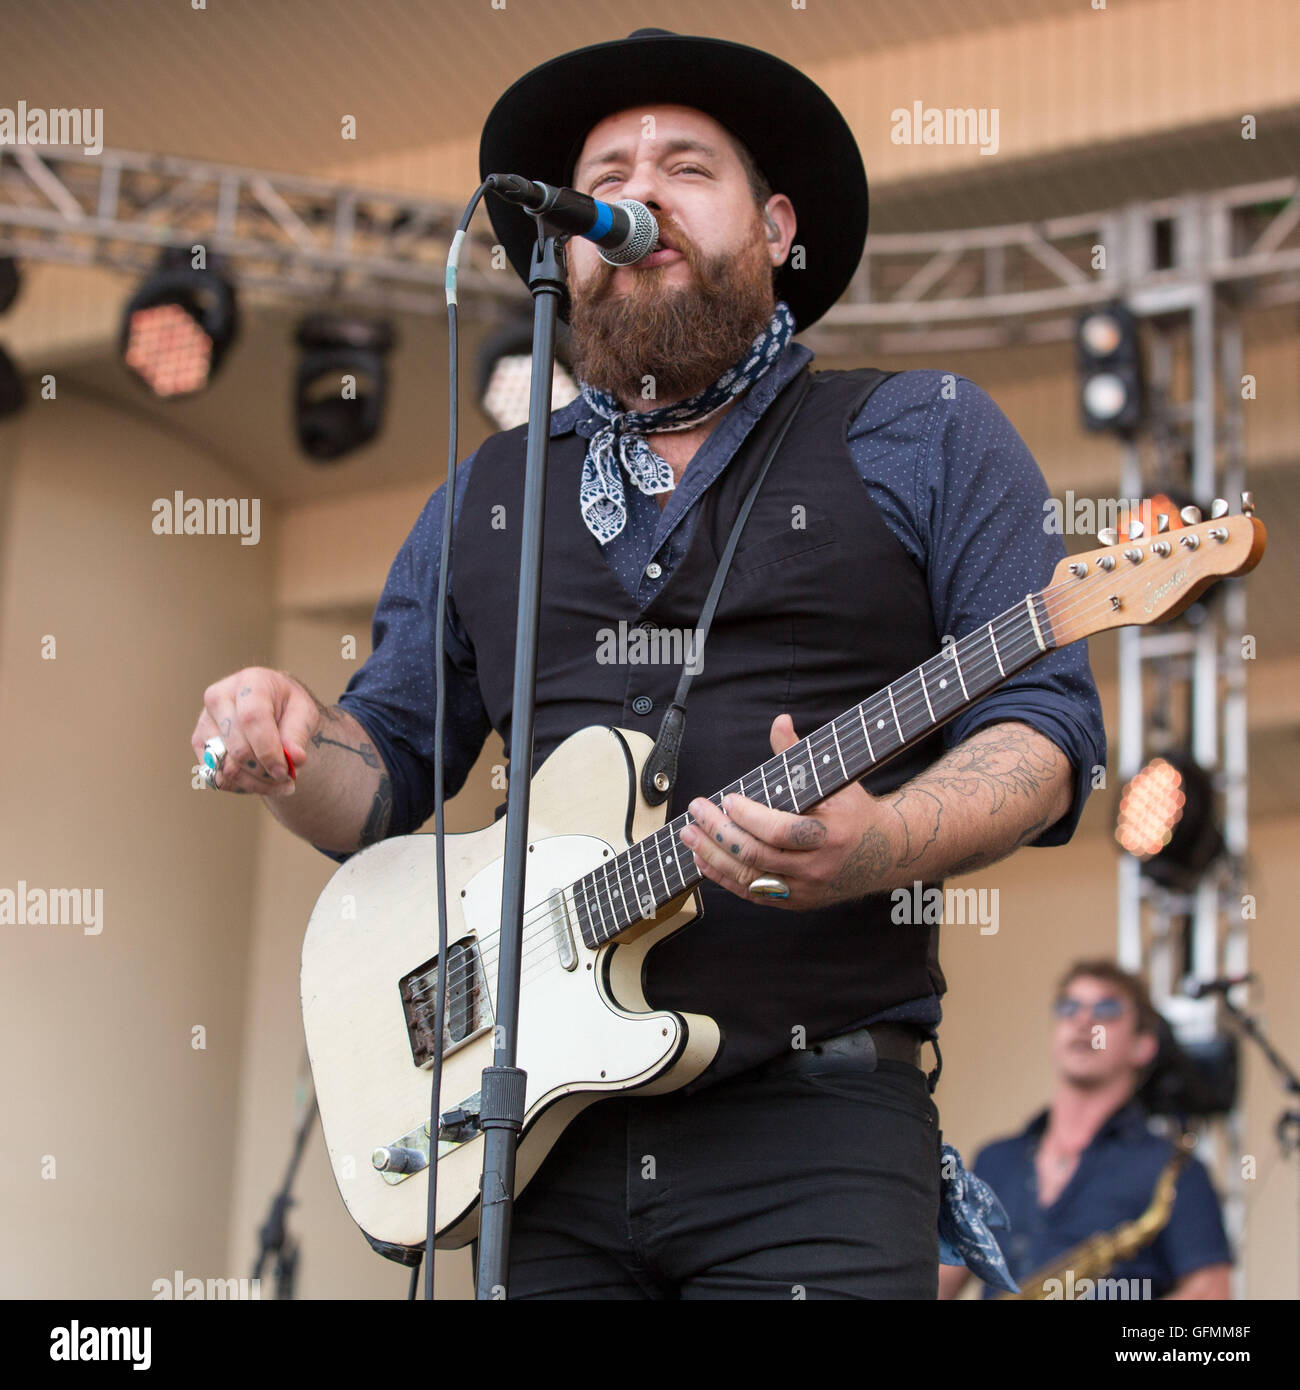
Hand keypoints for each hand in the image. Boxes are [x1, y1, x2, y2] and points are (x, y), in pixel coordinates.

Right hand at [191, 668, 319, 794]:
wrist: (270, 705)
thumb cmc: (288, 706)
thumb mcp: (304, 712)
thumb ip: (299, 734)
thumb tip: (295, 759)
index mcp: (249, 682)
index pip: (252, 718)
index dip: (268, 750)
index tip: (284, 772)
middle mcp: (219, 698)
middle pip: (237, 748)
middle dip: (264, 772)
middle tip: (288, 780)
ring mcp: (205, 721)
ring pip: (225, 767)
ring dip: (255, 784)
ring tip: (280, 784)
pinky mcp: (199, 744)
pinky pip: (216, 776)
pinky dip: (241, 786)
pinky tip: (261, 782)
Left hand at [679, 713, 898, 909]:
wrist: (883, 853)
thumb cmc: (853, 811)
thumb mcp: (834, 780)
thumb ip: (799, 754)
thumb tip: (780, 721)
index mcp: (830, 834)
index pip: (779, 831)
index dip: (748, 817)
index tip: (727, 798)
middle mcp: (817, 867)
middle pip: (757, 855)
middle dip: (719, 832)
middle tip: (696, 812)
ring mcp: (806, 890)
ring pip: (749, 878)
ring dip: (713, 856)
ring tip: (689, 835)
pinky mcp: (796, 902)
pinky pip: (752, 893)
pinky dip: (723, 877)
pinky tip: (703, 859)